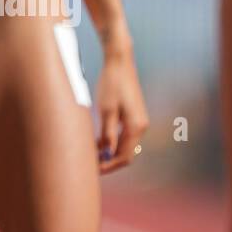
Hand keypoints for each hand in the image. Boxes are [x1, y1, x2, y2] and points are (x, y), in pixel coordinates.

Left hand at [95, 48, 148, 174]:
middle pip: (126, 153)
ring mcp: (140, 121)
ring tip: (91, 152)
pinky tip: (98, 140)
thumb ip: (107, 134)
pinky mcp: (134, 115)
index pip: (124, 157)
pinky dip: (112, 140)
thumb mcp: (105, 110)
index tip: (93, 170)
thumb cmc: (111, 84)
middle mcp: (141, 126)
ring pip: (124, 144)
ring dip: (109, 151)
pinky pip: (124, 135)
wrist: (119, 62)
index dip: (109, 166)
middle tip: (90, 163)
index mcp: (136, 127)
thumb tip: (107, 154)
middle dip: (109, 160)